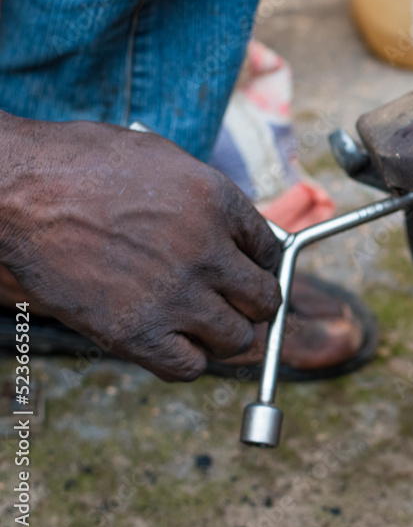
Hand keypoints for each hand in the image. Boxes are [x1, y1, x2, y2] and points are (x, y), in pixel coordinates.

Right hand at [0, 116, 281, 380]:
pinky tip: (174, 343)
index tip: (248, 269)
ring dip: (227, 334)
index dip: (261, 263)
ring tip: (205, 324)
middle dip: (254, 302)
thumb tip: (238, 231)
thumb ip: (208, 199)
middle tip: (235, 302)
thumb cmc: (79, 165)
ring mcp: (175, 295)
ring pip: (238, 338)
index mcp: (218, 202)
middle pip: (265, 298)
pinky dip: (189, 360)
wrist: (15, 191)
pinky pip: (191, 367)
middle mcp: (208, 251)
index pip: (272, 249)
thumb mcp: (163, 159)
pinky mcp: (137, 332)